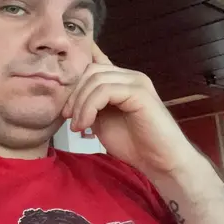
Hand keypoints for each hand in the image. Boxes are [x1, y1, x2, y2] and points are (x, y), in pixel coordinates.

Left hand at [62, 44, 199, 180]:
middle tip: (67, 116)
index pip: (95, 60)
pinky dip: (89, 107)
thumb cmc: (134, 144)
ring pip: (95, 79)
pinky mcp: (139, 92)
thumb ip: (89, 104)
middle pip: (90, 70)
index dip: (75, 72)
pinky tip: (86, 125)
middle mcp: (129, 75)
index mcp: (120, 80)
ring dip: (80, 104)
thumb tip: (67, 98)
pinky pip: (105, 91)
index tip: (62, 98)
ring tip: (77, 125)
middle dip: (73, 93)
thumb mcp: (102, 121)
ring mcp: (135, 82)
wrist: (161, 162)